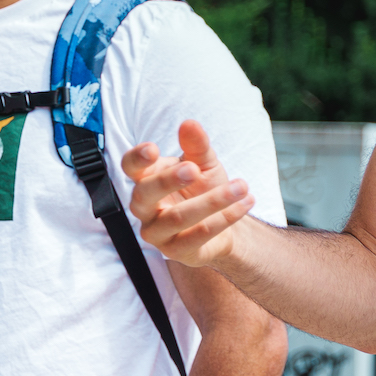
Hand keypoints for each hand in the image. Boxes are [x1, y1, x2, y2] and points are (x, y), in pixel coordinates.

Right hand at [123, 120, 254, 268]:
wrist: (224, 221)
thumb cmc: (204, 187)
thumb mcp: (205, 163)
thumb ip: (197, 145)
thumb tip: (189, 123)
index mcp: (147, 179)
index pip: (130, 167)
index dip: (136, 159)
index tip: (153, 149)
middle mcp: (145, 207)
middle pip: (144, 194)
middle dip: (168, 181)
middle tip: (194, 169)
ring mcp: (157, 232)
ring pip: (177, 218)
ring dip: (213, 201)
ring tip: (241, 186)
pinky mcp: (176, 251)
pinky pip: (199, 235)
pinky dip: (225, 217)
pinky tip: (245, 203)